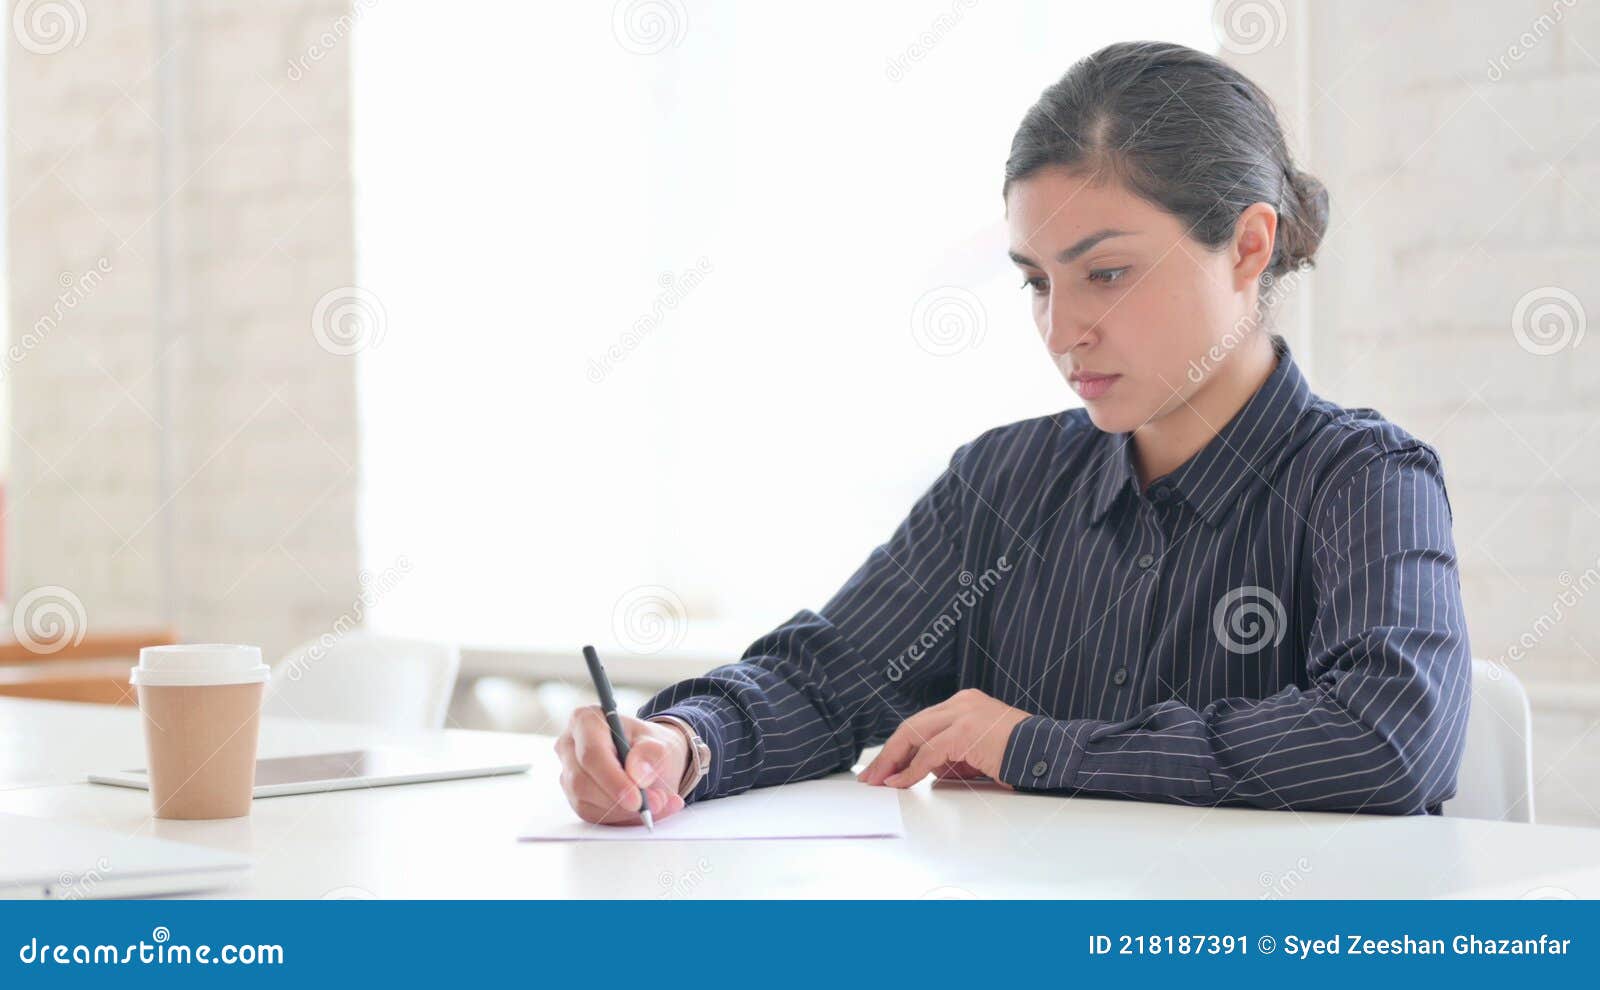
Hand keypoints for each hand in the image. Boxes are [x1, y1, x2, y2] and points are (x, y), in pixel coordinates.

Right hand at [555, 707, 690, 824]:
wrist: (650, 760)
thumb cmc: (650, 747)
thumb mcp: (661, 744)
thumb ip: (652, 755)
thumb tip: (638, 774)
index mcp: (586, 721)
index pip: (592, 754)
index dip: (613, 780)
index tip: (637, 799)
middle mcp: (569, 746)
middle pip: (582, 782)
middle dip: (620, 800)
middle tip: (655, 804)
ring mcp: (568, 773)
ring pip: (585, 803)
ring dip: (624, 811)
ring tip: (657, 803)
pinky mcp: (574, 797)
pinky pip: (592, 815)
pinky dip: (622, 818)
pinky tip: (644, 811)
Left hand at [857, 688, 1030, 787]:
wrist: (1051, 752)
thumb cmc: (1020, 756)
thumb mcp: (978, 753)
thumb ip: (951, 756)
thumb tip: (924, 771)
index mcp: (964, 704)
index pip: (920, 724)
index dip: (898, 747)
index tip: (883, 767)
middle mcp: (961, 702)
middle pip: (911, 726)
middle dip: (887, 753)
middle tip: (870, 776)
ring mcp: (964, 713)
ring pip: (914, 735)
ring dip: (893, 761)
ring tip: (879, 782)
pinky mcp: (967, 730)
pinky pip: (930, 753)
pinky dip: (912, 770)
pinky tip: (901, 782)